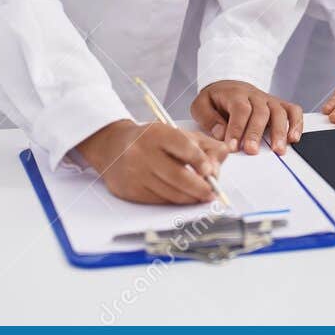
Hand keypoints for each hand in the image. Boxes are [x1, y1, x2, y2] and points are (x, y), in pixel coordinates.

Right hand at [74, 120, 229, 205]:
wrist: (113, 147)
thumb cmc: (152, 140)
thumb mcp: (176, 133)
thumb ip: (204, 145)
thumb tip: (220, 162)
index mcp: (157, 133)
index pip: (183, 146)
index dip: (200, 160)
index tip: (212, 171)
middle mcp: (143, 152)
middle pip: (178, 175)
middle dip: (200, 187)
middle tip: (212, 192)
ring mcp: (135, 173)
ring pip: (170, 192)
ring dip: (190, 197)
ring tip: (201, 196)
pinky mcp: (130, 190)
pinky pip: (159, 200)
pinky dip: (174, 201)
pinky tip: (182, 197)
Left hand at [191, 81, 303, 155]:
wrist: (229, 85)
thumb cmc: (216, 99)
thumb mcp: (201, 105)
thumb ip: (208, 118)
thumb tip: (221, 133)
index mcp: (235, 94)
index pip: (240, 109)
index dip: (238, 128)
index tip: (233, 146)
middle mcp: (254, 96)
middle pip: (260, 112)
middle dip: (256, 133)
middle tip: (252, 150)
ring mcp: (268, 100)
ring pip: (278, 112)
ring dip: (280, 131)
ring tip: (277, 150)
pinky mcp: (279, 105)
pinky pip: (293, 111)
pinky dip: (296, 123)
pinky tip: (293, 138)